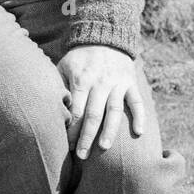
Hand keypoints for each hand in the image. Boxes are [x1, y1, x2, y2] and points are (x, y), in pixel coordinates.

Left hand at [57, 44, 144, 159]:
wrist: (104, 37)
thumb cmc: (79, 59)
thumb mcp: (64, 67)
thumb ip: (60, 87)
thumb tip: (54, 112)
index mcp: (81, 80)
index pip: (76, 110)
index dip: (71, 129)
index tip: (66, 145)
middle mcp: (100, 83)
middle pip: (93, 114)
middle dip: (87, 136)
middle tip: (81, 155)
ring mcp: (117, 83)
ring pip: (114, 110)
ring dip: (110, 130)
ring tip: (104, 147)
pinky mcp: (131, 83)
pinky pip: (137, 101)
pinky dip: (139, 117)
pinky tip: (139, 133)